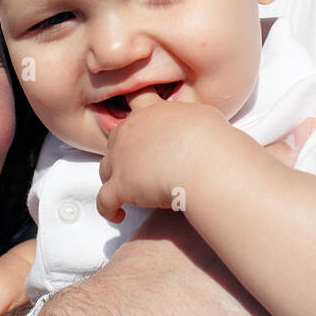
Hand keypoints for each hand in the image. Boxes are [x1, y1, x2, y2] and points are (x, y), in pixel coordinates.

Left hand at [97, 90, 227, 221]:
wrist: (204, 163)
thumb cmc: (211, 142)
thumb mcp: (203, 116)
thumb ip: (189, 119)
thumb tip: (194, 127)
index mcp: (151, 112)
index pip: (136, 100)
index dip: (134, 111)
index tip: (137, 122)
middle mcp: (130, 131)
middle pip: (116, 139)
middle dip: (123, 153)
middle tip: (137, 167)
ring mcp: (120, 159)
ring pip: (106, 169)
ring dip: (114, 180)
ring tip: (126, 194)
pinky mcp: (120, 185)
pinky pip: (104, 200)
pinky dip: (108, 209)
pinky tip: (118, 215)